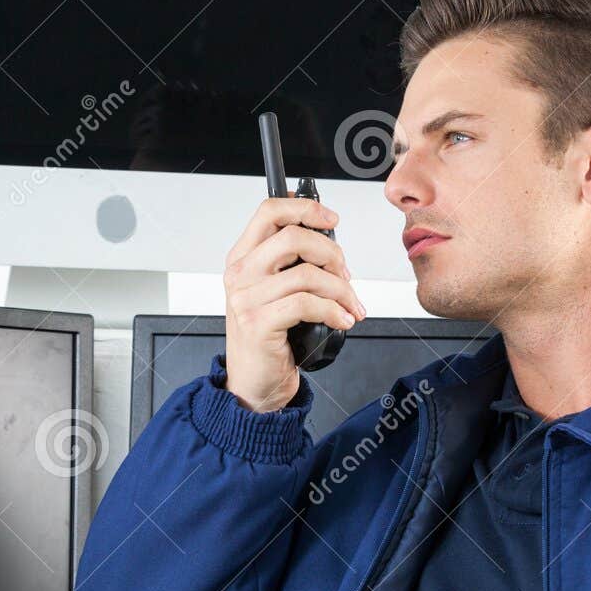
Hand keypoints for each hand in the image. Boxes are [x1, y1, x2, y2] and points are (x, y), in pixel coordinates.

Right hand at [221, 197, 364, 412]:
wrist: (254, 383)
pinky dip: (334, 311)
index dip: (305, 207)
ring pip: (307, 274)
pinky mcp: (258, 324)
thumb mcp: (273, 292)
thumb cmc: (269, 337)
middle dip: (332, 253)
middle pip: (293, 236)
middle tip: (346, 275)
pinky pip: (307, 304)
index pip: (269, 211)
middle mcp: (240, 274)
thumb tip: (331, 244)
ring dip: (341, 290)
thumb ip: (291, 264)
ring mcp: (246, 299)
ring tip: (351, 305)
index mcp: (242, 257)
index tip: (331, 219)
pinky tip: (342, 320)